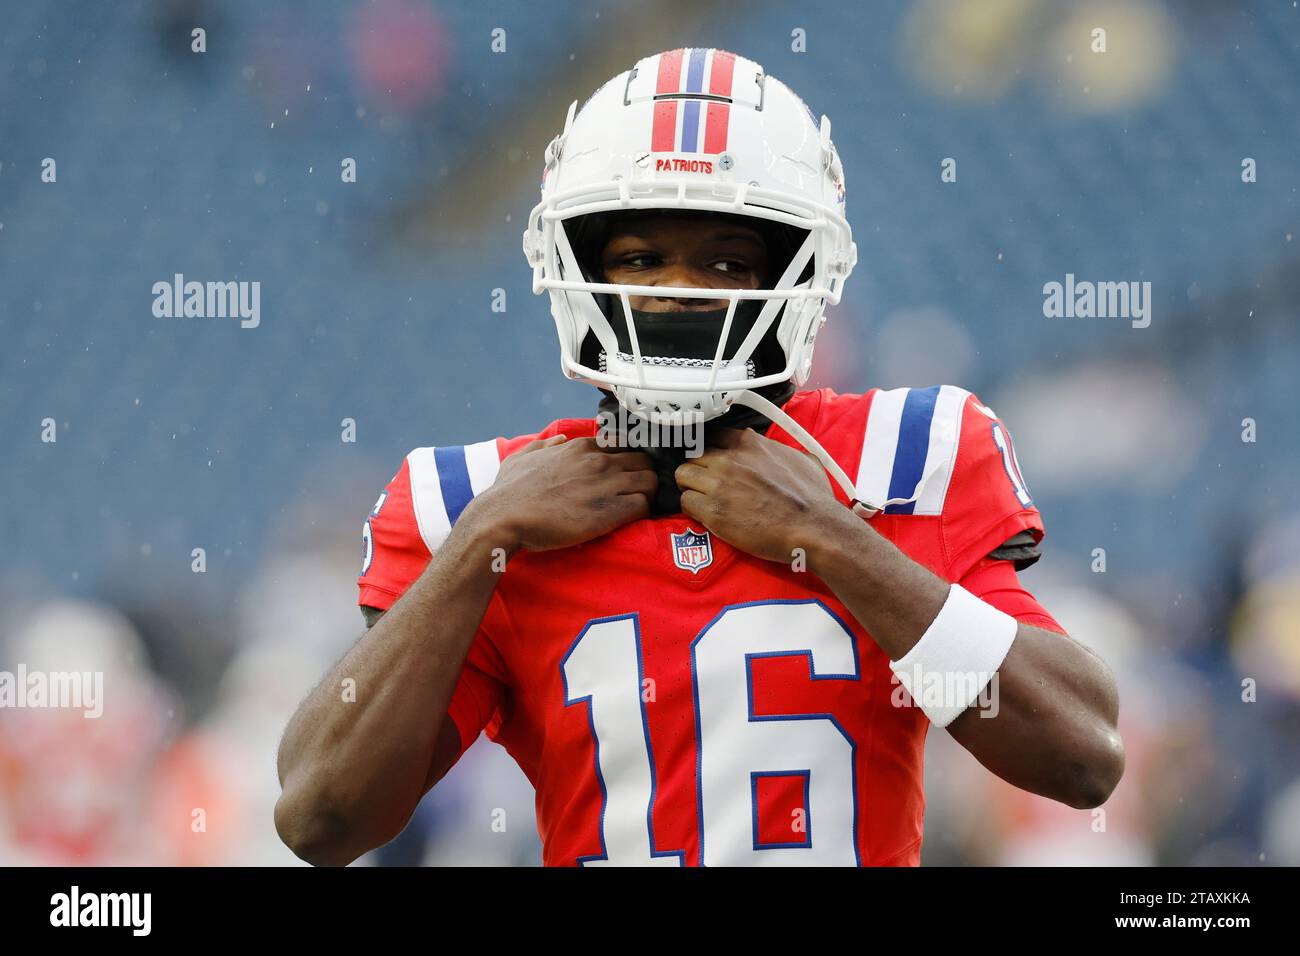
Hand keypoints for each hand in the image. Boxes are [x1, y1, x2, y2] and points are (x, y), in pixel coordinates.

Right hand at [462, 435, 655, 552]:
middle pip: (643, 461)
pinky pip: (643, 505)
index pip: (622, 445)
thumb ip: (544, 445)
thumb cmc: (509, 490)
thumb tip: (560, 440)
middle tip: (635, 492)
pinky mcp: (610, 511)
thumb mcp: (522, 456)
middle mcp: (598, 461)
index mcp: (580, 447)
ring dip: (647, 494)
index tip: (623, 474)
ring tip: (637, 507)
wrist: (504, 516)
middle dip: (643, 476)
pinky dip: (642, 512)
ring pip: (650, 481)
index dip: (626, 461)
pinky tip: (631, 519)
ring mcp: (606, 484)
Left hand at [674, 428, 844, 562]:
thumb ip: (780, 450)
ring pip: (683, 475)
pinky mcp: (714, 510)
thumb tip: (778, 452)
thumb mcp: (803, 458)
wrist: (814, 527)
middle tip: (705, 484)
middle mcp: (731, 459)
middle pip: (693, 455)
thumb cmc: (813, 498)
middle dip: (697, 469)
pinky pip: (686, 502)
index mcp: (749, 443)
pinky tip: (705, 514)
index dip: (710, 451)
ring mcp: (720, 484)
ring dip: (690, 486)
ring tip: (701, 498)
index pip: (713, 436)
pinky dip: (692, 508)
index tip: (710, 461)